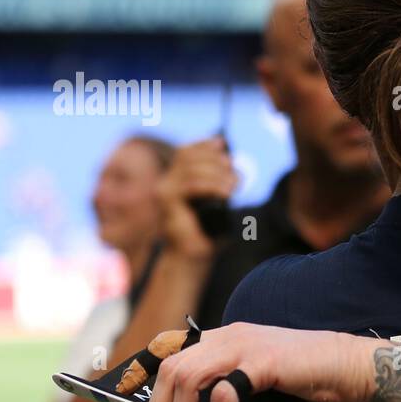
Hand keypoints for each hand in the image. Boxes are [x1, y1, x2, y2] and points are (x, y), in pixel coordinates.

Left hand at [145, 323, 381, 401]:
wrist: (349, 366)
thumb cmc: (308, 375)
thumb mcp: (258, 376)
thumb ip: (229, 385)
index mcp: (224, 336)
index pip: (167, 347)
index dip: (141, 374)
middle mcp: (229, 335)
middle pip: (168, 367)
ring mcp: (246, 346)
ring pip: (186, 376)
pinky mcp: (264, 363)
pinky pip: (224, 389)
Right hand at [157, 138, 237, 259]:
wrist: (192, 257)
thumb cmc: (206, 233)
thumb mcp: (217, 203)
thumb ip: (221, 184)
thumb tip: (234, 167)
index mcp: (175, 179)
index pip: (186, 151)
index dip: (204, 144)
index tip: (223, 145)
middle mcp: (166, 182)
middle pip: (190, 156)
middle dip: (217, 161)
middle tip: (236, 176)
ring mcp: (164, 191)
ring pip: (193, 170)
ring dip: (219, 175)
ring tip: (234, 187)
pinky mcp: (167, 202)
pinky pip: (191, 185)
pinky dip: (212, 186)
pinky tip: (226, 193)